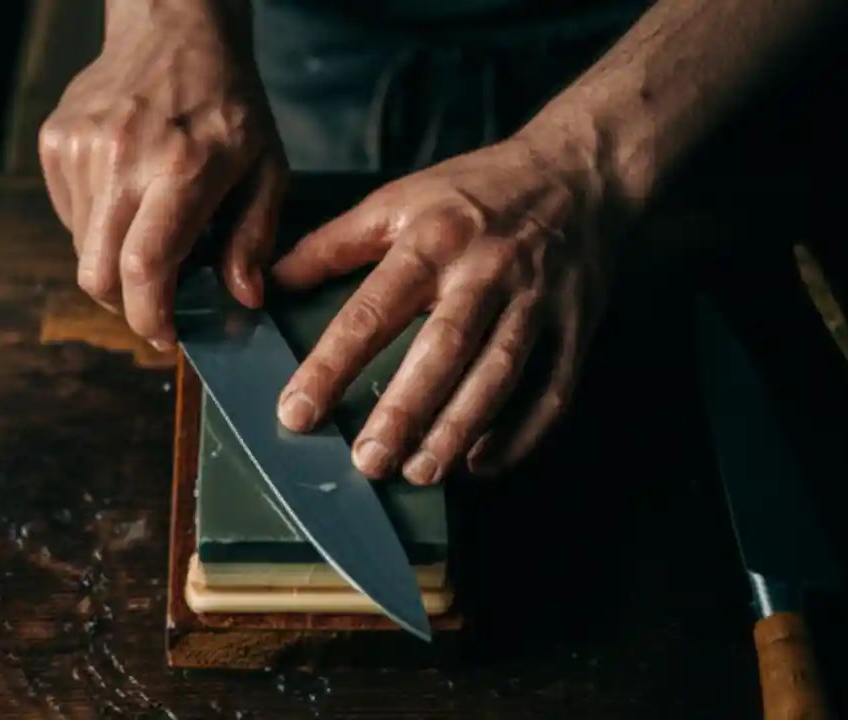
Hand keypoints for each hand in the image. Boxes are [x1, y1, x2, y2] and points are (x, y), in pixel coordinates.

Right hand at [39, 0, 287, 348]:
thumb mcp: (267, 167)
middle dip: (127, 306)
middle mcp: (123, 158)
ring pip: (81, 249)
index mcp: (182, 167)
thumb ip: (255, 237)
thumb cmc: (228, 101)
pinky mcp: (56, 141)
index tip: (167, 335)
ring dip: (113, 264)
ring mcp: (81, 148)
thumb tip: (242, 298)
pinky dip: (96, 228)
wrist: (173, 27)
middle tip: (156, 305)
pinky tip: (128, 201)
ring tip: (149, 236)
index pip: (145, 266)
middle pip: (98, 273)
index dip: (150, 316)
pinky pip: (69, 215)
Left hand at [273, 135, 616, 482]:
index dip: (332, 365)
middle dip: (405, 410)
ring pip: (499, 374)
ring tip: (419, 472)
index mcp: (433, 240)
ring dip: (459, 430)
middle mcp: (486, 272)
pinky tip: (481, 465)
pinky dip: (520, 435)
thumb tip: (268, 282)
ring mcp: (537, 302)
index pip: (373, 310)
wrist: (579, 172)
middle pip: (443, 349)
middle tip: (368, 461)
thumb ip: (332, 245)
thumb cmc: (476, 192)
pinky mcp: (576, 328)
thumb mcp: (398, 201)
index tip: (298, 412)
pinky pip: (552, 391)